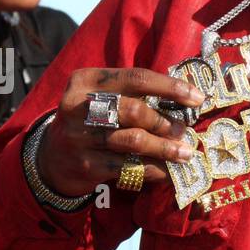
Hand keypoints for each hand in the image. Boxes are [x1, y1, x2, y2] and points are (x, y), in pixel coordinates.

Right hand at [36, 68, 203, 197]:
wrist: (52, 157)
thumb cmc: (90, 120)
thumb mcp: (101, 98)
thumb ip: (133, 95)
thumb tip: (185, 101)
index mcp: (86, 80)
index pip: (136, 78)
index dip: (170, 87)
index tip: (197, 98)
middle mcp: (78, 106)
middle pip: (134, 111)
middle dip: (165, 122)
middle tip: (184, 131)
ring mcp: (79, 137)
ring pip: (133, 141)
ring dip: (165, 148)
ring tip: (184, 152)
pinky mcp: (85, 165)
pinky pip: (128, 167)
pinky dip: (153, 169)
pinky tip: (168, 172)